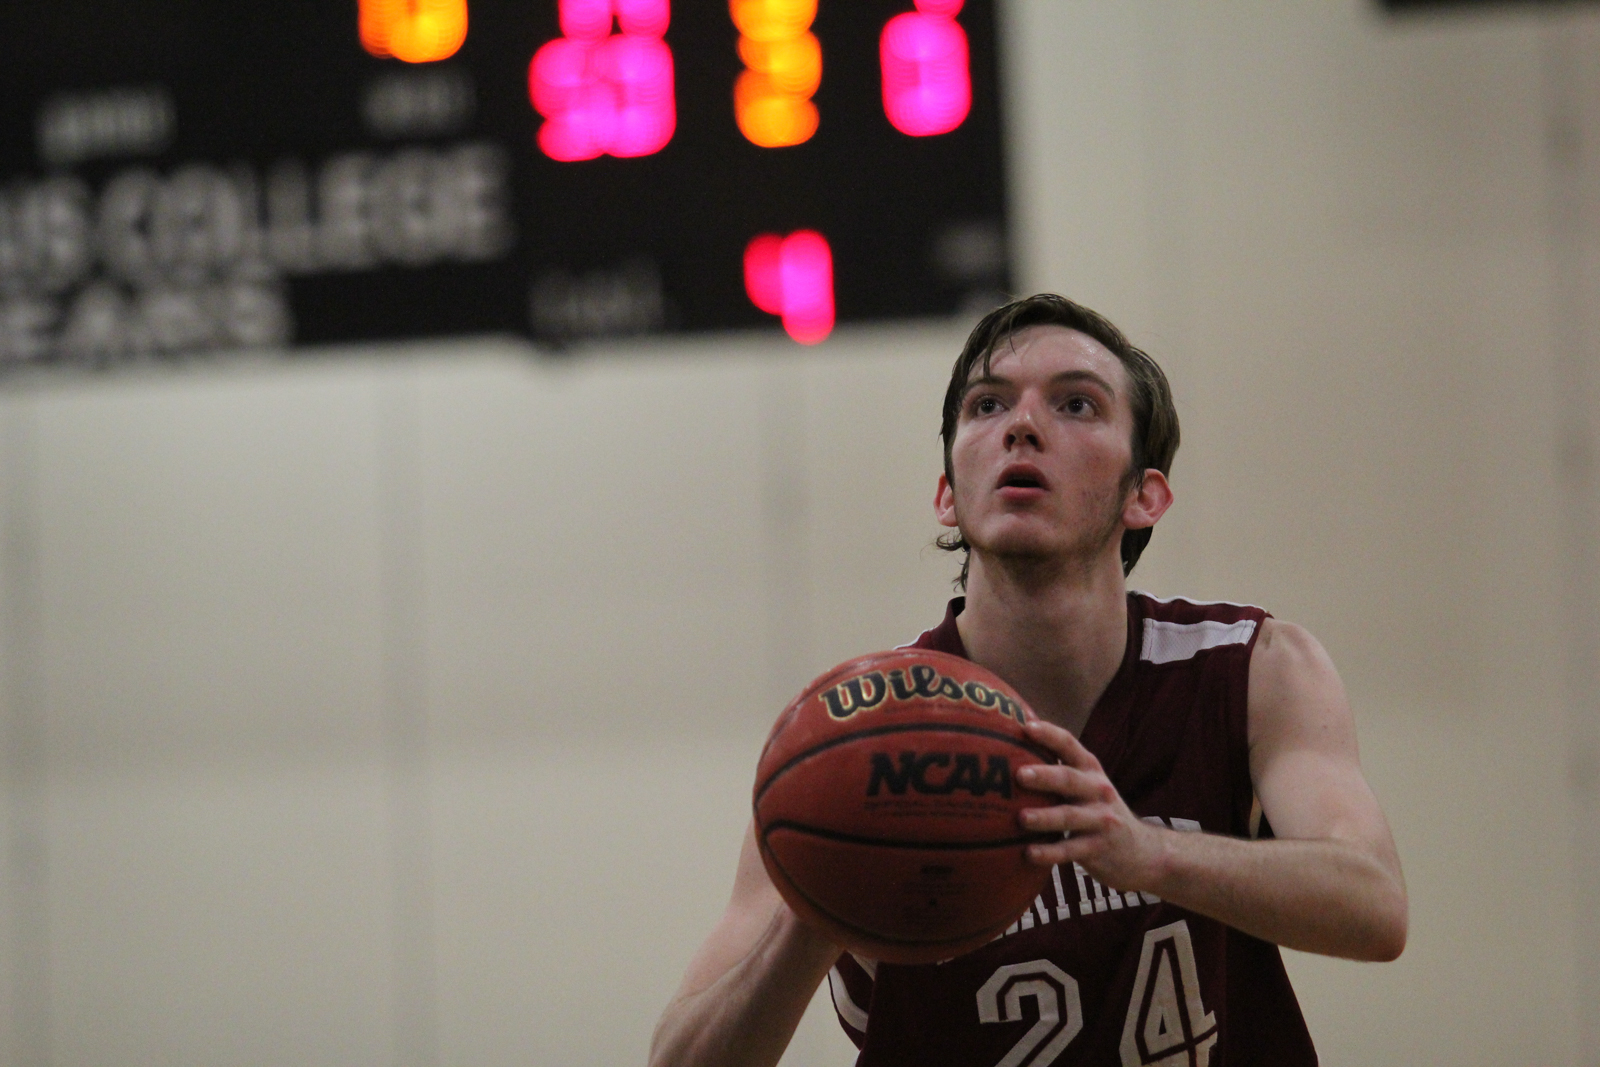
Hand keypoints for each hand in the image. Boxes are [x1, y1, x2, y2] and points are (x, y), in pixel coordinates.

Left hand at [1015, 719, 1165, 892]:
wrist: (1144, 850)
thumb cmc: (1099, 812)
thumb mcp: (1089, 786)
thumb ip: (1060, 770)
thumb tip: (1010, 751)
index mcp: (1090, 771)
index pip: (1069, 746)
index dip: (1049, 735)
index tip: (1026, 726)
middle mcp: (1097, 791)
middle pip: (1069, 779)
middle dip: (1044, 775)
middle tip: (1019, 774)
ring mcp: (1100, 820)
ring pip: (1070, 817)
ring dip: (1045, 817)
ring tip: (1021, 818)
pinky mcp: (1099, 848)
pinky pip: (1071, 850)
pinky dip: (1050, 853)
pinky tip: (1029, 854)